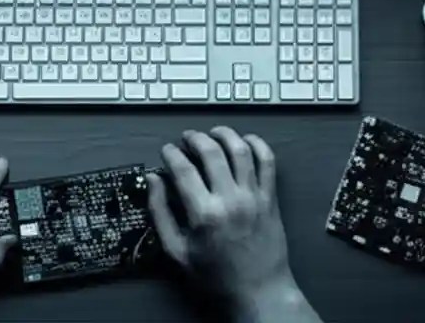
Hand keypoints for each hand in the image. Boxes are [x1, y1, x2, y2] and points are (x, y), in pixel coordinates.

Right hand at [147, 128, 319, 322]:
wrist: (259, 290)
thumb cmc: (215, 274)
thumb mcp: (177, 251)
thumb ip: (160, 213)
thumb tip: (153, 180)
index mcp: (204, 213)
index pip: (184, 170)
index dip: (171, 154)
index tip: (166, 151)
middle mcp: (230, 199)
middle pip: (211, 152)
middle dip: (195, 139)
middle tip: (186, 138)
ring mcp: (254, 196)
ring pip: (240, 150)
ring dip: (225, 135)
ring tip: (213, 133)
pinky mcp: (271, 198)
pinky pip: (267, 162)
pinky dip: (257, 145)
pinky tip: (245, 141)